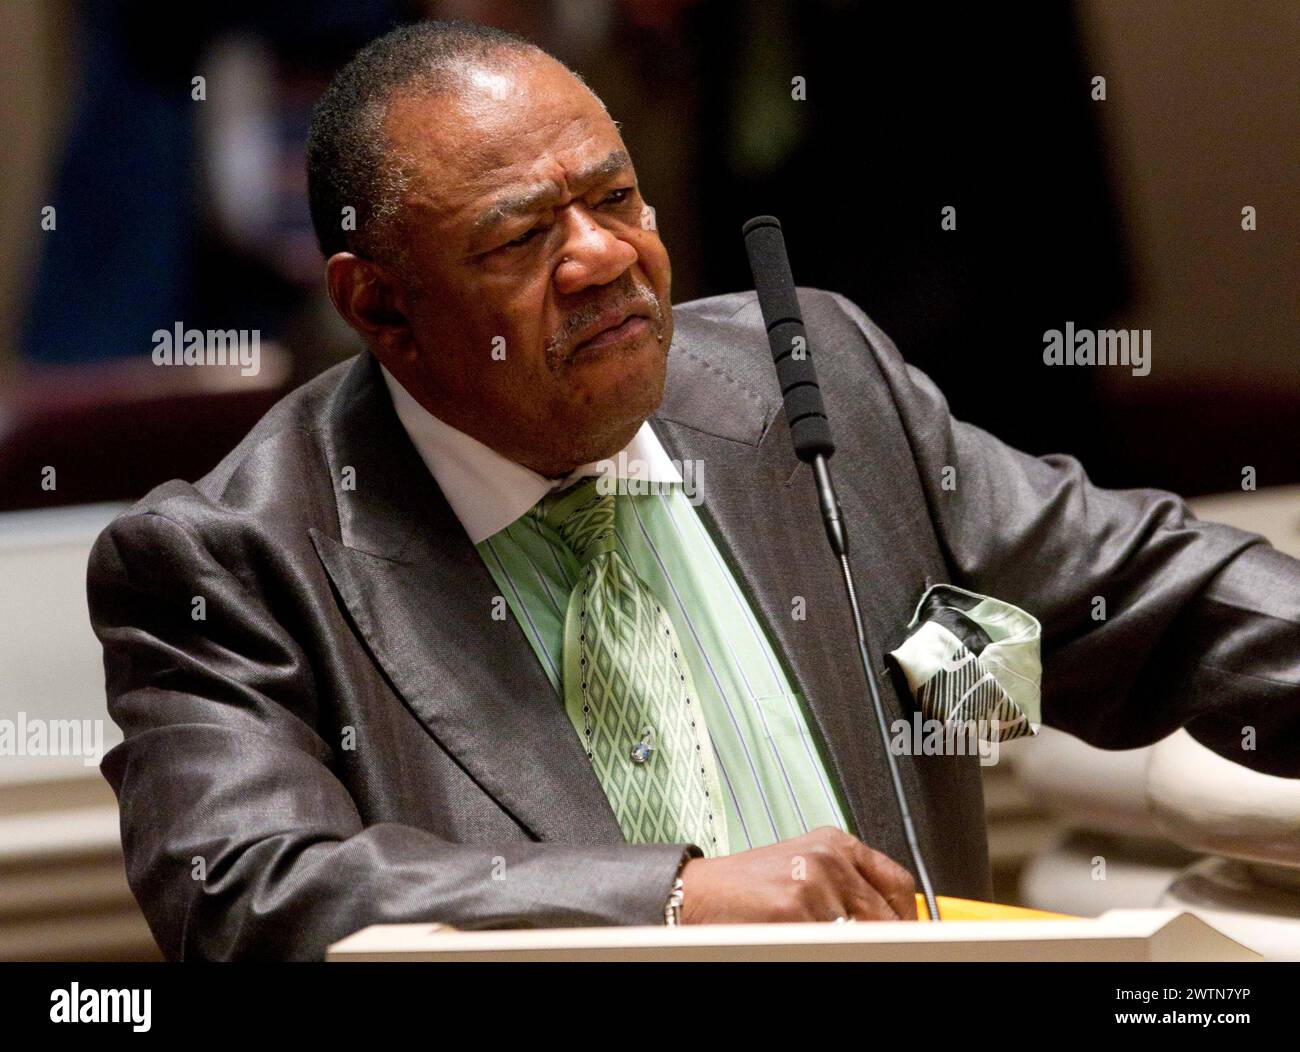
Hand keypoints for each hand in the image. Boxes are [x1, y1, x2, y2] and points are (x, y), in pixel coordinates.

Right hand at [678, 826, 916, 922]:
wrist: (697, 893)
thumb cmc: (747, 886)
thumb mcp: (804, 867)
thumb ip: (847, 884)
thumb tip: (890, 919)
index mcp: (834, 843)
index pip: (898, 882)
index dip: (906, 916)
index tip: (907, 934)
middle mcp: (827, 858)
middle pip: (884, 914)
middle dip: (878, 938)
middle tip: (862, 945)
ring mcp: (812, 883)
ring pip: (859, 936)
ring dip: (842, 945)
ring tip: (812, 937)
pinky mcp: (794, 911)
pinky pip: (828, 945)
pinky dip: (816, 947)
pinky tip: (794, 940)